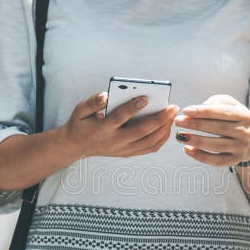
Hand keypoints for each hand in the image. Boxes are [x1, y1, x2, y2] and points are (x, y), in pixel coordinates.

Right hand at [61, 91, 178, 158]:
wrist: (77, 146)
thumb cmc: (81, 124)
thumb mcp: (80, 110)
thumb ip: (92, 102)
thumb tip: (105, 96)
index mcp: (102, 129)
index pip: (120, 118)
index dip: (132, 108)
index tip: (146, 98)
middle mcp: (115, 141)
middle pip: (141, 132)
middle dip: (159, 119)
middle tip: (172, 107)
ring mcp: (123, 150)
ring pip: (148, 142)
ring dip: (163, 129)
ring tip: (172, 115)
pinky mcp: (128, 153)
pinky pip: (149, 149)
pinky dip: (161, 139)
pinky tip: (167, 127)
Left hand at [173, 94, 249, 166]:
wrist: (249, 139)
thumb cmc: (233, 118)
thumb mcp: (229, 105)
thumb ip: (216, 102)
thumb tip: (199, 108)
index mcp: (244, 115)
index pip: (222, 112)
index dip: (203, 111)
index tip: (186, 110)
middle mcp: (245, 132)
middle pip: (219, 128)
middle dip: (196, 125)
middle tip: (179, 121)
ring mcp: (240, 148)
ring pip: (216, 145)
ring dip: (196, 141)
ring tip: (180, 136)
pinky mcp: (234, 160)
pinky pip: (216, 161)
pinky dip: (200, 156)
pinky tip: (187, 149)